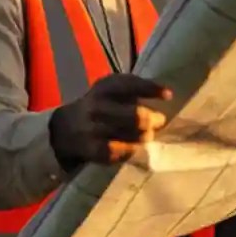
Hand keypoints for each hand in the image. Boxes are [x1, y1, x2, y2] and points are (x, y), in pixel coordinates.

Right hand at [49, 74, 171, 163]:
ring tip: (149, 135)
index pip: (129, 84)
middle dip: (152, 120)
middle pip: (134, 115)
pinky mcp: (92, 149)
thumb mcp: (111, 90)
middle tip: (160, 122)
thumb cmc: (100, 105)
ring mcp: (93, 129)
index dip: (151, 89)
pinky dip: (132, 150)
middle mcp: (97, 106)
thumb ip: (134, 89)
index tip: (169, 95)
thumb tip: (167, 95)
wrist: (66, 128)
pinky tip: (136, 148)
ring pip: (130, 135)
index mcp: (104, 88)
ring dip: (145, 136)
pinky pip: (120, 152)